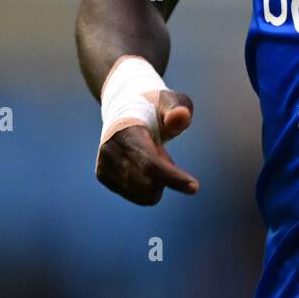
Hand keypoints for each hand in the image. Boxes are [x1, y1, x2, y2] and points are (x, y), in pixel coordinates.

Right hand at [95, 90, 199, 205]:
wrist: (126, 111)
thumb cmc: (155, 107)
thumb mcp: (171, 101)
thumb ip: (179, 108)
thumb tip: (182, 117)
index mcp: (126, 132)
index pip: (149, 164)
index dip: (172, 177)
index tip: (195, 187)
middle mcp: (110, 150)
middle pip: (148, 184)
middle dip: (168, 176)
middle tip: (164, 153)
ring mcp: (103, 165)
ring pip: (143, 195)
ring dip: (159, 182)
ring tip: (153, 156)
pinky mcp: (103, 176)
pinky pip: (137, 196)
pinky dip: (148, 186)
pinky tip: (143, 165)